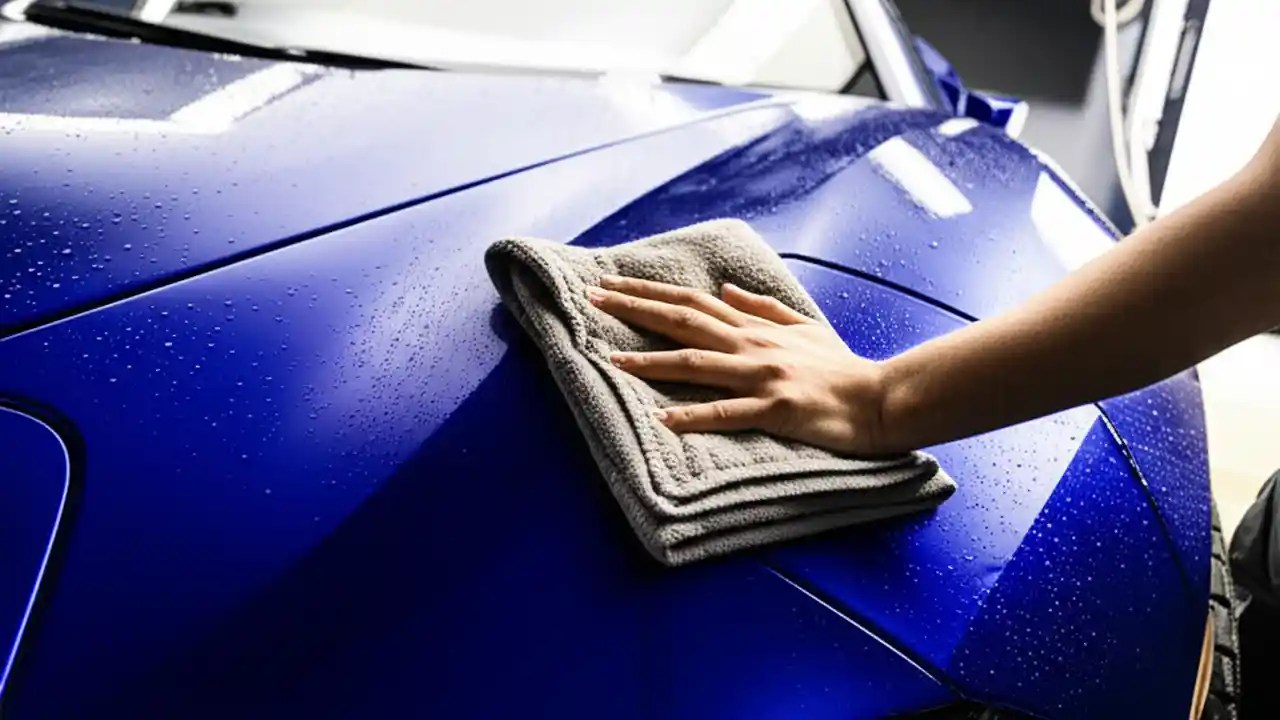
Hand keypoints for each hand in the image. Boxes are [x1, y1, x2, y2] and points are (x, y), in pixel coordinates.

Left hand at [587, 275, 888, 455]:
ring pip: (696, 364)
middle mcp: (751, 345)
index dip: (648, 292)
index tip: (610, 284)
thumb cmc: (841, 367)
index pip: (691, 302)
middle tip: (592, 299)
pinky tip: (663, 419)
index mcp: (754, 327)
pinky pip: (727, 412)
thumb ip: (761, 306)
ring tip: (612, 359)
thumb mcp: (802, 326)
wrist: (879, 398)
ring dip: (651, 361)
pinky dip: (693, 415)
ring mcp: (761, 376)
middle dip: (635, 309)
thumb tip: (723, 287)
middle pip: (683, 322)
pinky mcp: (774, 408)